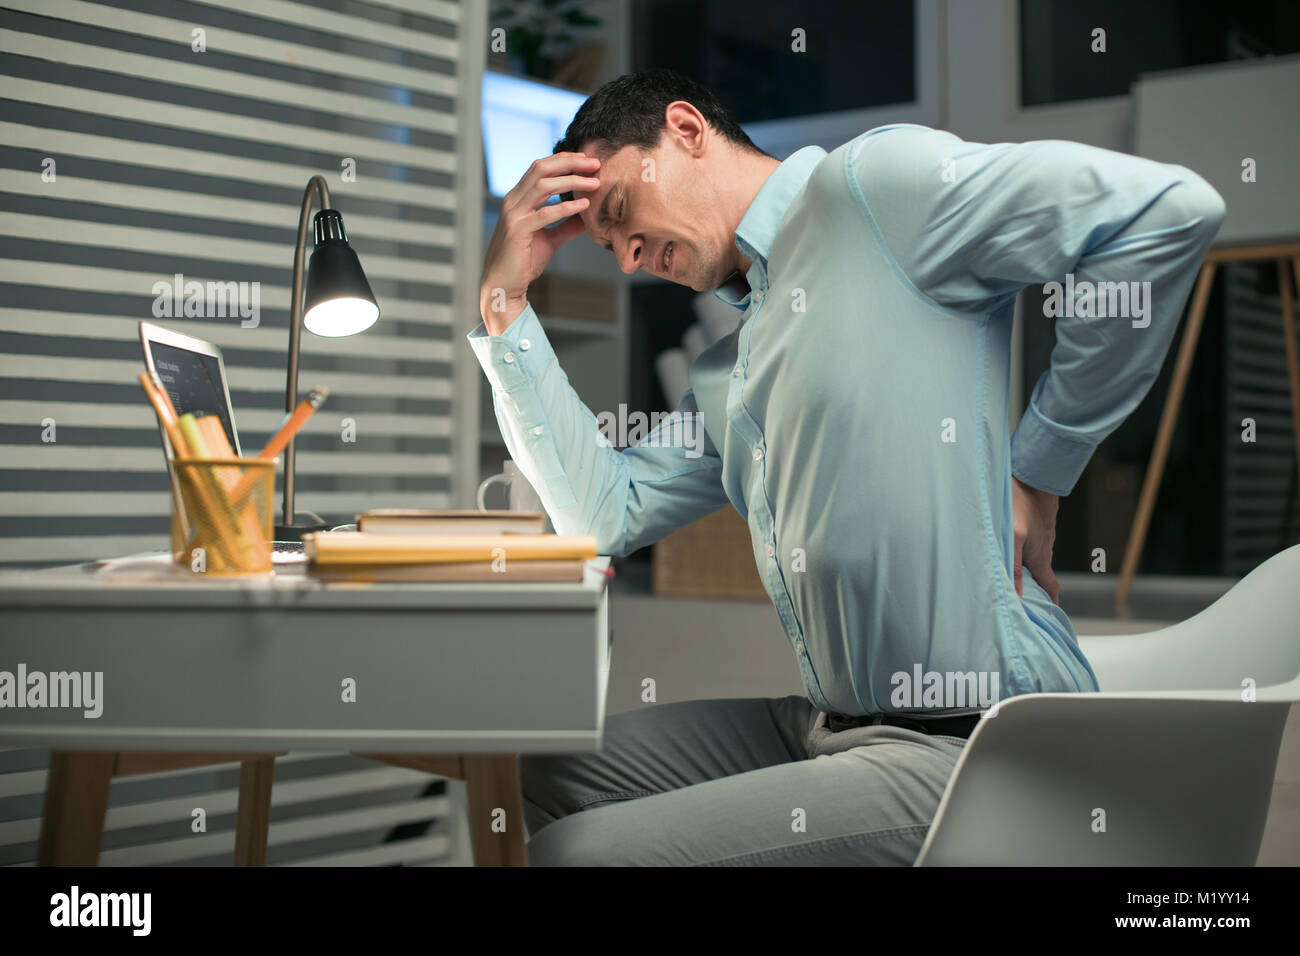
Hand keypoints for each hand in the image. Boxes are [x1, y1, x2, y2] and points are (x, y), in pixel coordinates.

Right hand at [480, 152, 599, 333]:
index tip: (587, 160)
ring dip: (572, 181)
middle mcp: (513, 201)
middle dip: (570, 163)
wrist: (504, 285)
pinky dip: (566, 207)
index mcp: (519, 198)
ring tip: (595, 182)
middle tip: (595, 163)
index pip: (540, 168)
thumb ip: (566, 226)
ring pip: (543, 185)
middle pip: (541, 169)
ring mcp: (514, 214)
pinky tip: (584, 206)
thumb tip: (587, 218)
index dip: (564, 160)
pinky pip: (545, 213)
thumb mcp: (550, 239)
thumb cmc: (523, 262)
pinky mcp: (518, 231)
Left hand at [1011, 476, 1059, 603]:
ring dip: (1023, 568)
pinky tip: (1007, 545)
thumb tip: (1017, 597)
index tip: (1047, 617)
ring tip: (1006, 576)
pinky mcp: (1036, 520)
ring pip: (1032, 556)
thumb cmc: (1023, 503)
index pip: (1050, 587)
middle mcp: (1044, 547)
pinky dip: (1020, 549)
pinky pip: (1029, 541)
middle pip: (1040, 573)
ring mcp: (1041, 533)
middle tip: (1018, 600)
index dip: (1049, 603)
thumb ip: (1013, 568)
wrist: (1036, 471)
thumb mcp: (1015, 538)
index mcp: (1041, 557)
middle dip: (1032, 588)